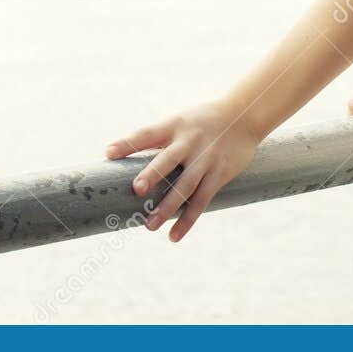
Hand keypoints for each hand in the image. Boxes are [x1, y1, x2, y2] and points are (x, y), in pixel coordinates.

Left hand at [103, 98, 262, 242]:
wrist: (244, 116)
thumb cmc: (202, 121)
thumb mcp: (181, 121)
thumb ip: (158, 141)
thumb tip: (126, 162)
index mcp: (174, 126)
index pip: (147, 134)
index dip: (127, 143)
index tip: (108, 153)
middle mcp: (189, 141)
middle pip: (169, 159)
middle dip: (153, 174)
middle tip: (137, 190)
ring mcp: (205, 158)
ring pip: (185, 186)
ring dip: (167, 207)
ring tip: (149, 226)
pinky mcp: (219, 174)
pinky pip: (201, 200)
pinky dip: (187, 219)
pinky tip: (173, 236)